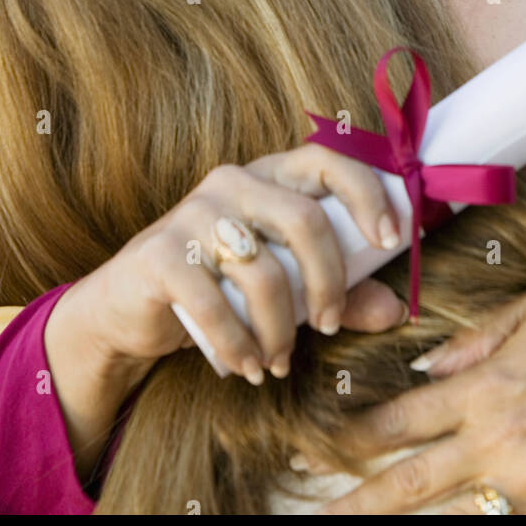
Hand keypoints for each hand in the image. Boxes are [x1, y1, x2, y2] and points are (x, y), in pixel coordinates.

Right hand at [44, 145, 405, 479]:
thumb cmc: (222, 286)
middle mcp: (234, 182)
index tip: (390, 240)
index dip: (366, 194)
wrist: (130, 306)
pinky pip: (214, 304)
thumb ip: (341, 291)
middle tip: (329, 325)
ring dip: (282, 330)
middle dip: (329, 283)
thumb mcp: (287, 285)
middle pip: (305, 220)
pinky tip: (249, 366)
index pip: (327, 159)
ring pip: (265, 272)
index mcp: (270, 176)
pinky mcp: (160, 253)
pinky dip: (240, 345)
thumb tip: (395, 308)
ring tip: (279, 361)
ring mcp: (194, 212)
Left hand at [312, 286, 525, 514]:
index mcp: (484, 386)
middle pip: (409, 482)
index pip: (401, 419)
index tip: (317, 450)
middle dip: (355, 503)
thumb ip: (474, 339)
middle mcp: (498, 439)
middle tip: (314, 515)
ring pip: (453, 515)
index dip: (354, 439)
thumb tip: (426, 368)